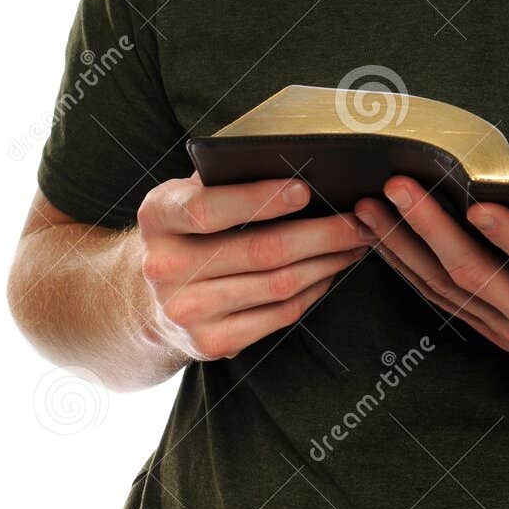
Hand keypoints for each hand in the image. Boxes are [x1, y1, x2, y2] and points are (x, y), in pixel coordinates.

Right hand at [137, 173, 368, 360]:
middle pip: (260, 250)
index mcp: (158, 217)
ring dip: (327, 262)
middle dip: (322, 234)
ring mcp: (186, 311)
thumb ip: (228, 179)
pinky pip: (279, 316)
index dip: (260, 200)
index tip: (305, 190)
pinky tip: (329, 271)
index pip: (208, 208)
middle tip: (359, 220)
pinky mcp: (210, 343)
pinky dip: (313, 291)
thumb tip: (300, 165)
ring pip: (278, 285)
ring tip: (356, 243)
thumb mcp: (190, 194)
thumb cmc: (189, 230)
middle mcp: (165, 267)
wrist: (149, 299)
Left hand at [353, 176, 508, 432]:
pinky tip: (380, 239)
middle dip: (429, 229)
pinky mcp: (500, 333)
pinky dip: (407, 269)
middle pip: (475, 275)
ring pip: (446, 289)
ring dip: (403, 247)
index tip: (478, 205)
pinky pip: (442, 301)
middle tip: (396, 187)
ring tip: (368, 206)